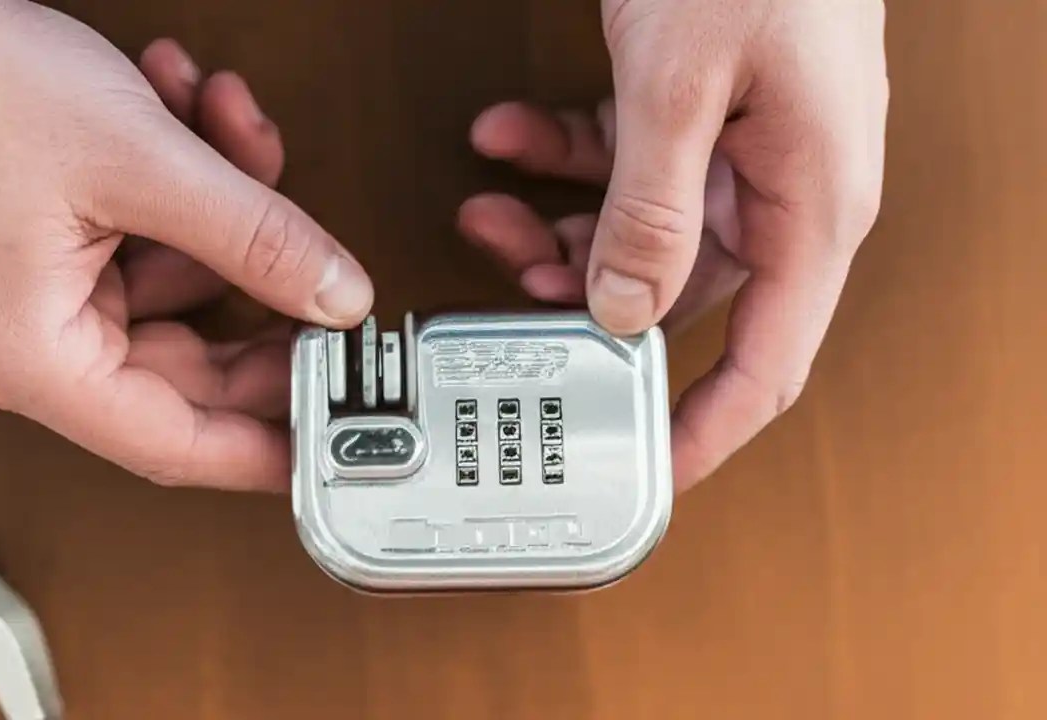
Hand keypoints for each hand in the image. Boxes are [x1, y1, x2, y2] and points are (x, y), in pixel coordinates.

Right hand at [0, 1, 373, 490]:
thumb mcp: (143, 164)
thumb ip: (257, 239)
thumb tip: (335, 295)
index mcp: (25, 358)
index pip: (173, 442)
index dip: (265, 448)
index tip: (327, 441)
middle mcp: (16, 347)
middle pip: (184, 360)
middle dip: (255, 283)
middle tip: (317, 261)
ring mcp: (24, 301)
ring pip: (171, 285)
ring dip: (217, 208)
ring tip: (221, 123)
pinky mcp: (33, 256)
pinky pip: (137, 247)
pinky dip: (175, 189)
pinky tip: (180, 113)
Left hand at [460, 0, 887, 491]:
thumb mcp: (687, 85)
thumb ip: (653, 209)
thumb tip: (623, 307)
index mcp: (811, 205)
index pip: (767, 361)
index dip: (704, 431)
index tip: (648, 477)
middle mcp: (780, 190)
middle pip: (678, 298)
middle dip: (582, 303)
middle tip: (507, 302)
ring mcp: (738, 151)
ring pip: (638, 234)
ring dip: (557, 228)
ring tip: (488, 208)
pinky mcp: (699, 115)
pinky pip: (625, 166)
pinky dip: (562, 157)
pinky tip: (507, 138)